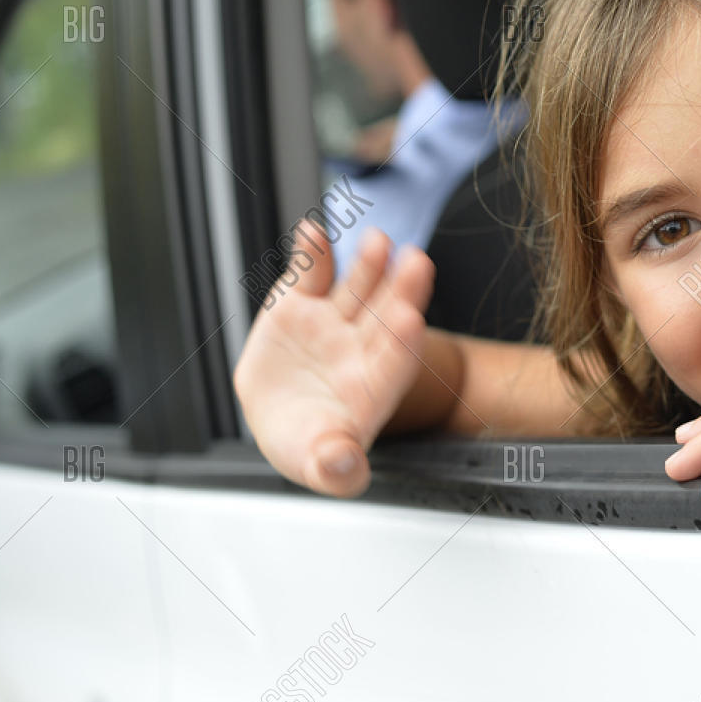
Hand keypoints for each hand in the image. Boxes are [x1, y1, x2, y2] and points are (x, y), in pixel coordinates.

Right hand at [233, 220, 433, 496]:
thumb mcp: (320, 465)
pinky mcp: (302, 303)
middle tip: (418, 265)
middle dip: (402, 291)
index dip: (401, 345)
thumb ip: (336, 468)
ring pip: (358, 287)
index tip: (410, 322)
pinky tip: (313, 233)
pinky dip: (312, 252)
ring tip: (378, 242)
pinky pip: (311, 272)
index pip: (394, 365)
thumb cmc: (311, 444)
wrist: (282, 417)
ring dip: (369, 264)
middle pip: (386, 316)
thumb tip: (342, 467)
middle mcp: (361, 350)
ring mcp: (334, 322)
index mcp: (373, 389)